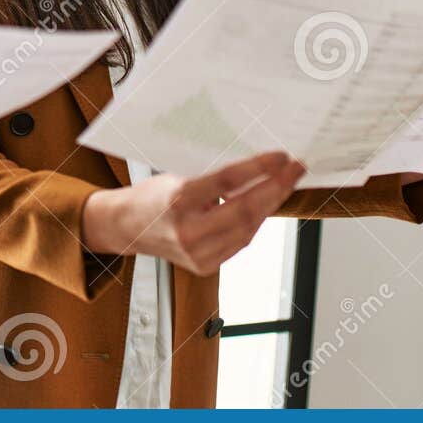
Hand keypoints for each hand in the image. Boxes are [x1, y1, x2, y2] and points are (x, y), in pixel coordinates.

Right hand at [81, 150, 305, 276]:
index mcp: (177, 200)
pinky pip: (240, 243)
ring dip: (271, 205)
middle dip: (276, 188)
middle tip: (295, 169)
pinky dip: (255, 223)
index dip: (259, 168)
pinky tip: (265, 206)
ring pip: (248, 229)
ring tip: (285, 185)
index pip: (228, 182)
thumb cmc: (151, 197)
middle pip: (245, 209)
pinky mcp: (204, 265)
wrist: (127, 228)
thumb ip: (213, 179)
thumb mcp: (176, 177)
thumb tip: (257, 169)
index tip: (281, 157)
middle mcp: (187, 230)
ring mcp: (197, 253)